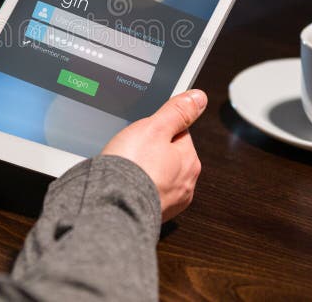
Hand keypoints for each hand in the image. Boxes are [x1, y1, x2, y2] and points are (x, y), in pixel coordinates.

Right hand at [102, 90, 206, 221]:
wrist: (113, 207)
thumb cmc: (133, 168)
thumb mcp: (154, 128)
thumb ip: (177, 112)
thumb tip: (199, 98)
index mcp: (189, 160)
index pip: (179, 133)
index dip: (158, 128)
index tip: (144, 130)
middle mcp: (185, 183)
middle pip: (168, 155)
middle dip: (150, 151)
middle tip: (131, 150)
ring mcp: (170, 201)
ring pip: (157, 175)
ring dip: (143, 171)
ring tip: (126, 168)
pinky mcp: (153, 212)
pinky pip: (146, 192)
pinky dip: (137, 188)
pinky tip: (125, 184)